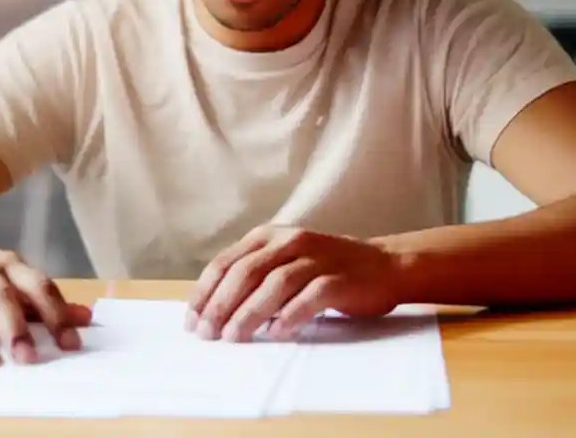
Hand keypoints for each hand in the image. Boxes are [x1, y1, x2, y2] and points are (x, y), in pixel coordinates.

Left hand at [186, 225, 401, 342]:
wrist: (383, 265)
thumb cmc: (324, 270)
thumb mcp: (282, 262)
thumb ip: (252, 277)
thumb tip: (211, 312)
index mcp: (267, 237)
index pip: (225, 263)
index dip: (205, 292)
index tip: (192, 320)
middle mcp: (289, 242)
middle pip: (245, 273)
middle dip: (221, 305)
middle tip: (208, 334)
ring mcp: (316, 259)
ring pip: (274, 284)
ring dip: (250, 313)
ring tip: (234, 338)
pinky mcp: (339, 279)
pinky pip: (310, 297)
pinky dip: (290, 316)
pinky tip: (276, 334)